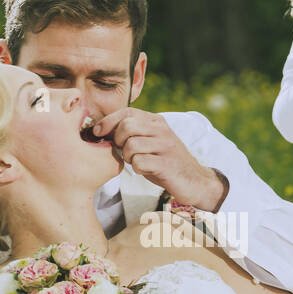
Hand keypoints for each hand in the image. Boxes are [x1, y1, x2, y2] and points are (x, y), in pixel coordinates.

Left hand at [88, 106, 226, 210]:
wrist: (194, 181)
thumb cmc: (165, 162)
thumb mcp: (150, 142)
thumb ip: (132, 133)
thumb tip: (101, 130)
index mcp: (156, 121)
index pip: (126, 112)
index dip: (108, 121)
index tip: (98, 133)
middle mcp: (162, 130)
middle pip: (126, 127)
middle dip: (118, 141)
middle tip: (123, 152)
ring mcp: (166, 146)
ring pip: (131, 145)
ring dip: (126, 157)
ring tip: (135, 162)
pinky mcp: (166, 164)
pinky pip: (139, 162)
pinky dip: (136, 168)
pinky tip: (144, 170)